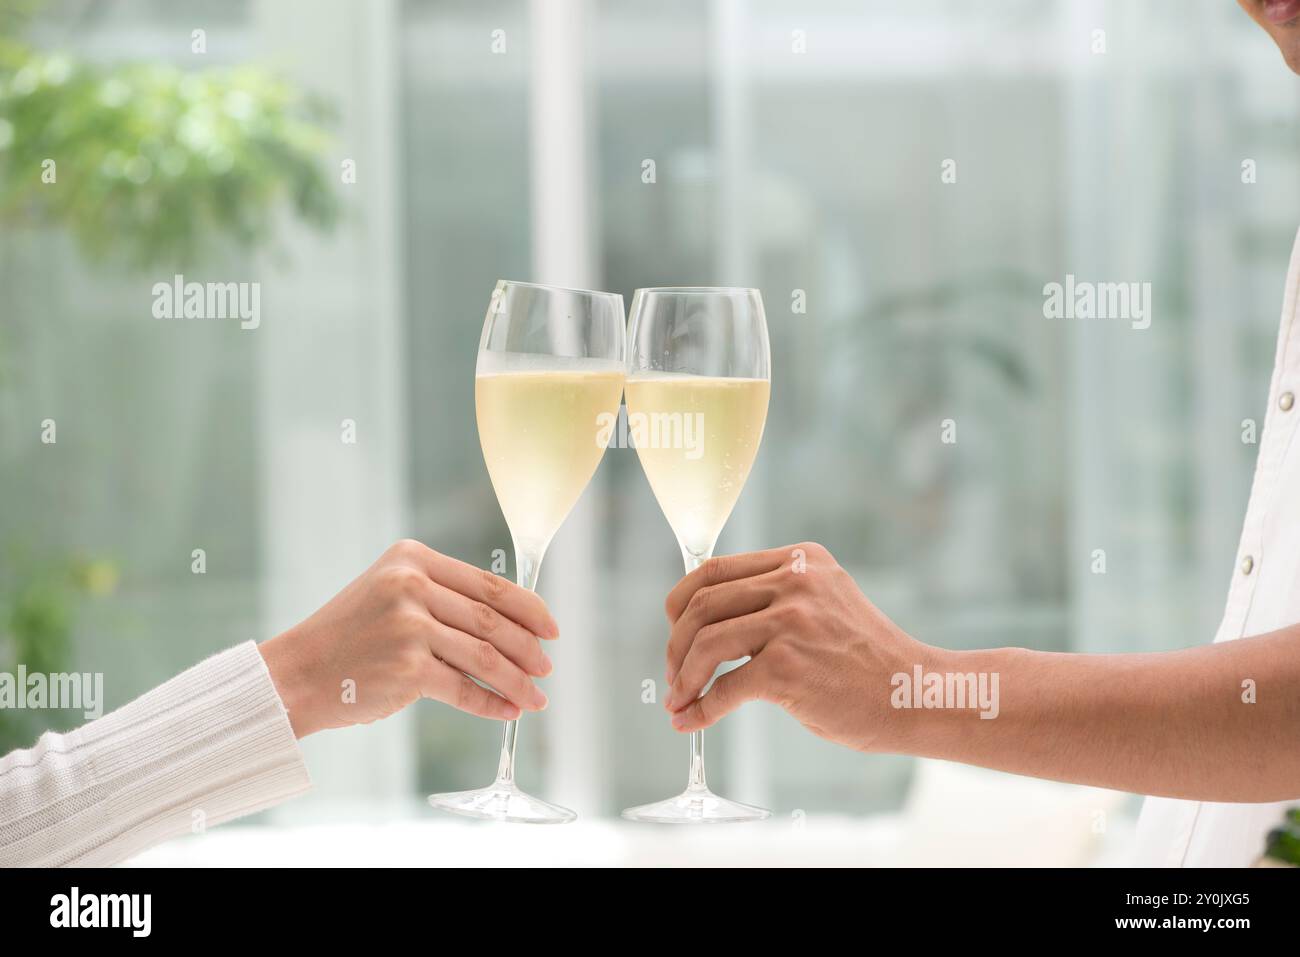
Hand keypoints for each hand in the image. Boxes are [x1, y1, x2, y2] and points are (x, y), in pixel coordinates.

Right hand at [259, 539, 557, 736]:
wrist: (296, 674)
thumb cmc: (347, 637)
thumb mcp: (389, 593)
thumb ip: (440, 596)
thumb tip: (508, 623)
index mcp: (412, 559)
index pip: (488, 584)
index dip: (529, 608)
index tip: (551, 628)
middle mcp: (411, 586)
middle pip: (492, 620)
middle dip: (529, 648)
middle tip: (546, 667)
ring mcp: (409, 627)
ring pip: (485, 656)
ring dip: (517, 681)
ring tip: (535, 697)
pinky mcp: (406, 669)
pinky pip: (464, 689)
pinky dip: (491, 703)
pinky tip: (507, 711)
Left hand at [662, 542, 934, 751]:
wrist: (914, 693)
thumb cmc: (865, 660)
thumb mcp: (823, 603)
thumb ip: (774, 598)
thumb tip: (704, 623)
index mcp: (800, 560)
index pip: (714, 569)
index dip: (682, 603)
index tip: (676, 632)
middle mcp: (794, 581)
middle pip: (702, 603)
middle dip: (676, 644)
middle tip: (674, 674)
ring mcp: (792, 622)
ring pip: (706, 642)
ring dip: (683, 676)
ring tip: (680, 700)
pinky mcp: (788, 666)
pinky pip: (724, 687)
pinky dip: (701, 707)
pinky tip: (692, 719)